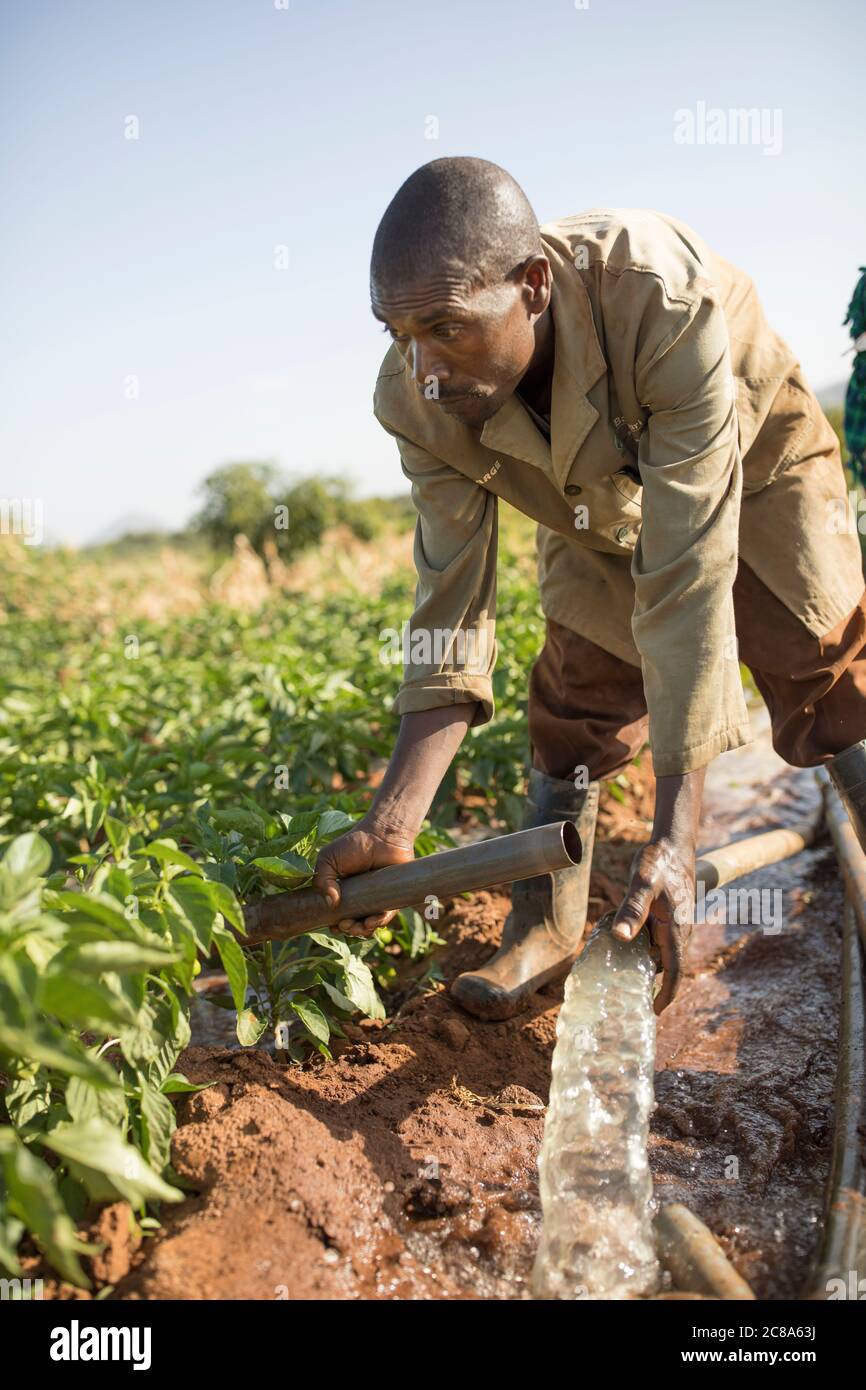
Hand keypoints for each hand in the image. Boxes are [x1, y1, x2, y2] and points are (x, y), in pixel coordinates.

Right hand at [312, 819, 414, 936]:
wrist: (382, 835)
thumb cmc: (353, 845)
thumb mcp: (328, 859)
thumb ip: (322, 880)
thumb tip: (330, 904)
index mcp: (342, 891)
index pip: (337, 915)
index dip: (335, 925)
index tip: (334, 925)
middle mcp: (359, 898)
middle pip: (354, 924)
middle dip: (349, 930)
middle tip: (346, 925)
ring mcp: (376, 899)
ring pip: (370, 924)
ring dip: (363, 931)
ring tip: (360, 926)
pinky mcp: (392, 897)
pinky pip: (386, 916)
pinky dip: (380, 922)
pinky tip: (373, 921)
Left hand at [609, 835, 695, 1012]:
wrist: (672, 842)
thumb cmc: (659, 862)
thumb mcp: (641, 883)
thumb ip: (632, 909)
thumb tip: (620, 937)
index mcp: (676, 930)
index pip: (676, 972)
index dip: (666, 995)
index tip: (654, 1012)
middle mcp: (680, 931)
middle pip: (665, 965)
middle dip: (647, 980)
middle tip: (620, 990)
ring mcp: (675, 924)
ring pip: (658, 951)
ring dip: (641, 959)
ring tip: (615, 963)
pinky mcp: (669, 916)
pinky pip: (655, 938)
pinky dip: (640, 943)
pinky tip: (619, 934)